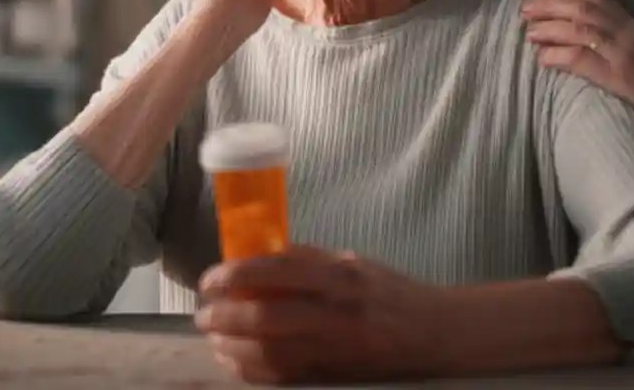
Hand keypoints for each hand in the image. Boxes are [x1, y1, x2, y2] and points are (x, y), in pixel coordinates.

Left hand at [196, 246, 443, 384]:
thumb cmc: (388, 293)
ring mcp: (334, 348)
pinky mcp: (331, 375)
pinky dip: (250, 369)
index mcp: (340, 276)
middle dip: (225, 316)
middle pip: (267, 316)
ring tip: (213, 338)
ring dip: (231, 346)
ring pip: (269, 352)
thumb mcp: (352, 262)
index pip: (278, 271)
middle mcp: (336, 312)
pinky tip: (234, 359)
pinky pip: (281, 376)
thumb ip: (307, 261)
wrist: (431, 335)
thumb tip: (257, 258)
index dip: (237, 275)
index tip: (212, 279)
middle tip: (203, 314)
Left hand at [523, 0, 633, 138]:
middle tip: (525, 9)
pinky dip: (559, 56)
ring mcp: (626, 55)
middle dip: (550, 4)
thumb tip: (587, 39)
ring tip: (528, 32)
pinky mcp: (622, 79)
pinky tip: (543, 60)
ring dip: (550, 27)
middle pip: (584, 6)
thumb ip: (619, 43)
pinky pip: (583, 60)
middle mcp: (629, 34)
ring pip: (581, 27)